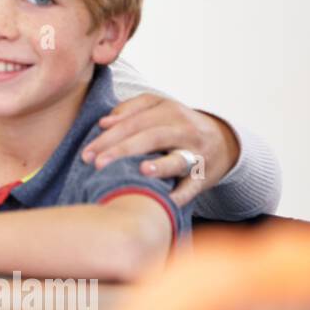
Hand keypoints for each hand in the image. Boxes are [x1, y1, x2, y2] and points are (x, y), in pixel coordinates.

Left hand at [80, 94, 239, 206]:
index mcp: (169, 111)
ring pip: (179, 159)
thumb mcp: (158, 108)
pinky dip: (182, 194)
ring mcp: (197, 153)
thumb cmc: (177, 125)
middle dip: (123, 150)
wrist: (223, 140)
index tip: (86, 153)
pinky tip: (166, 201)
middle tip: (97, 164)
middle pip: (151, 137)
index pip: (134, 123)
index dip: (109, 137)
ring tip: (142, 170)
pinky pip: (194, 186)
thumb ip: (130, 110)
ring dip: (161, 166)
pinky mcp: (206, 175)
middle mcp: (185, 130)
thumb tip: (104, 122)